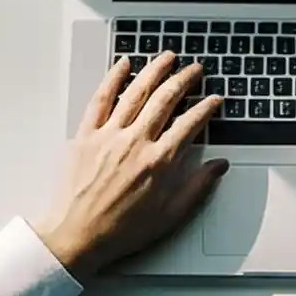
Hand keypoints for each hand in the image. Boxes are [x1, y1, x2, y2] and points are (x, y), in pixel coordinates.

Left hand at [32, 52, 227, 279]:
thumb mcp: (170, 216)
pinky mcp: (86, 136)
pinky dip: (112, 78)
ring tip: (168, 57)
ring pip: (136, 92)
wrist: (76, 237)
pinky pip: (101, 99)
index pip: (190, 123)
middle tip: (195, 70)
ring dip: (154, 70)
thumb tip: (218, 166)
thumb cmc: (120, 231)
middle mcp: (135, 142)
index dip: (207, 108)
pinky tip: (123, 64)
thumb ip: (197, 187)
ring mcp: (109, 136)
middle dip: (184, 80)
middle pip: (166, 99)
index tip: (214, 100)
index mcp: (159, 162)